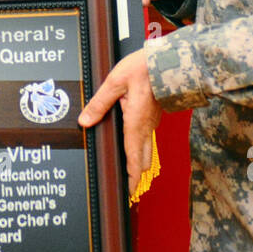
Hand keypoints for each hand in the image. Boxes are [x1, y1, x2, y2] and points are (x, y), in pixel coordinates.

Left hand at [78, 48, 162, 190]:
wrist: (168, 59)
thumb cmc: (143, 68)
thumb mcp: (114, 83)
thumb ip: (99, 104)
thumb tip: (85, 121)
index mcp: (136, 123)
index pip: (134, 159)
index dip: (132, 178)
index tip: (129, 192)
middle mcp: (146, 127)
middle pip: (144, 160)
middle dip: (136, 174)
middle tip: (127, 185)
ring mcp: (152, 122)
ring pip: (147, 150)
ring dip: (139, 161)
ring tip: (129, 169)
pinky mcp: (154, 115)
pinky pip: (148, 137)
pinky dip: (141, 146)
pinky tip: (132, 142)